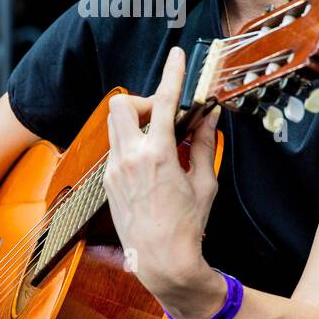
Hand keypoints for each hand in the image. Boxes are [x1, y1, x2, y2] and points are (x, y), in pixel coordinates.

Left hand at [102, 46, 221, 296]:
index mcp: (158, 155)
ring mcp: (115, 171)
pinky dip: (134, 147)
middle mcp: (130, 158)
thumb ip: (205, 143)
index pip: (164, 101)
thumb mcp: (205, 182)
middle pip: (122, 105)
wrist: (163, 262)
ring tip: (163, 143)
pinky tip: (153, 166)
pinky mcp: (109, 183)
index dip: (172, 74)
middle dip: (142, 102)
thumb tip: (209, 116)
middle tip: (165, 116)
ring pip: (116, 127)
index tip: (177, 56)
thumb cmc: (188, 225)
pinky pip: (117, 150)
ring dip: (137, 124)